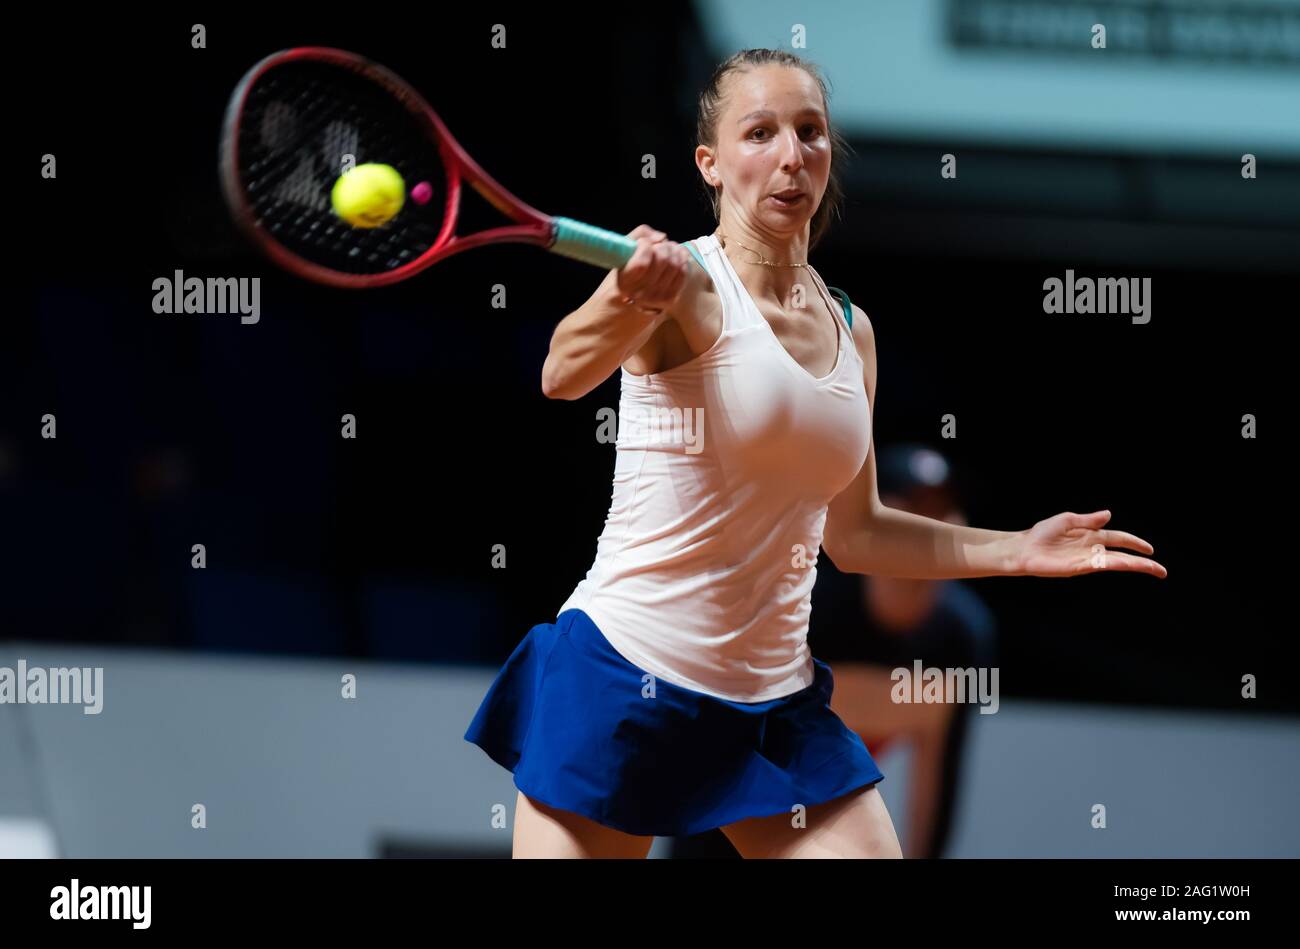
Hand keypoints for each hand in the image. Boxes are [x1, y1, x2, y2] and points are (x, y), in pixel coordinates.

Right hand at [616, 224, 690, 315]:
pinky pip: (683, 272)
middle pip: (662, 260)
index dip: (645, 246)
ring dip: (674, 250)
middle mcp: (640, 293)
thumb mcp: (627, 247)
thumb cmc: (630, 264)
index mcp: (625, 281)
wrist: (637, 291)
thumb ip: (641, 234)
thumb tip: (662, 238)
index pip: (641, 263)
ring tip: (669, 248)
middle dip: (663, 246)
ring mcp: (656, 297)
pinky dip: (682, 259)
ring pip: (674, 264)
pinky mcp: (670, 298)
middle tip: (659, 245)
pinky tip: (677, 255)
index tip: (643, 242)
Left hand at [1014, 510, 1166, 577]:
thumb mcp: (1066, 520)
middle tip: (1161, 570)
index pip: (1119, 539)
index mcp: (1090, 536)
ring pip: (1117, 563)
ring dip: (1136, 566)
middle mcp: (1092, 549)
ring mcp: (1086, 560)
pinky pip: (1101, 565)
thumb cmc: (1041, 534)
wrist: (1022, 548)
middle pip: (1123, 554)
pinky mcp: (1078, 567)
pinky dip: (1116, 564)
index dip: (1134, 543)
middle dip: (1142, 561)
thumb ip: (1088, 519)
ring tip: (1154, 570)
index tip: (1150, 549)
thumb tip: (1109, 515)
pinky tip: (1127, 564)